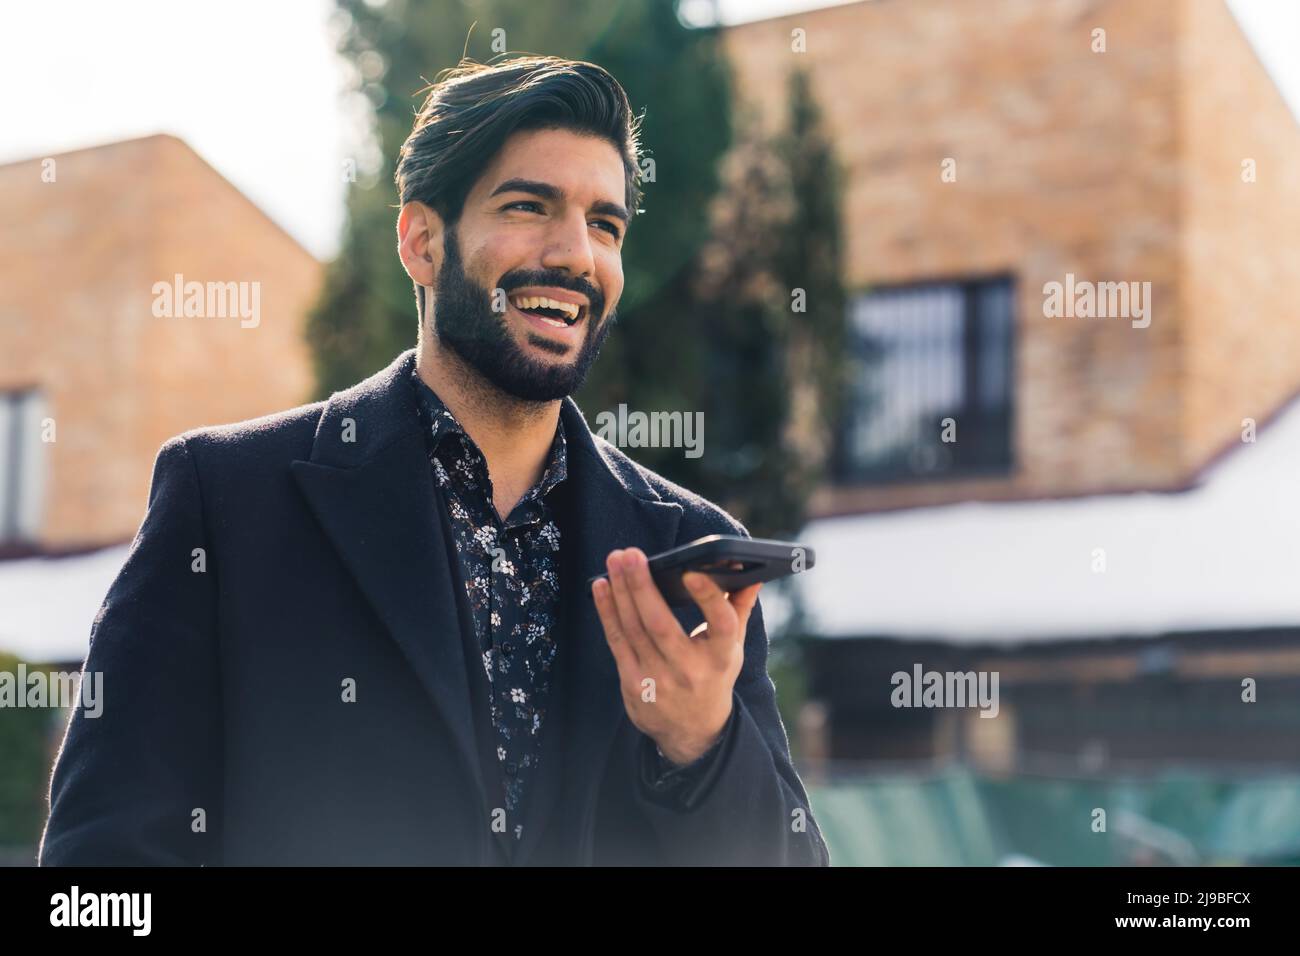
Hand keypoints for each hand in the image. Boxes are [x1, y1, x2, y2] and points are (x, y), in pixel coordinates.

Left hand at [591, 547, 762, 764]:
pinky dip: (607, 612)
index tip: (691, 572)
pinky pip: (617, 641)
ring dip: (621, 592)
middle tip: (631, 554)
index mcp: (721, 657)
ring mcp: (658, 680)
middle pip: (661, 625)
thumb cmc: (713, 677)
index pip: (720, 625)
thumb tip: (751, 574)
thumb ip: (738, 609)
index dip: (708, 598)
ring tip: (615, 560)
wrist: (692, 731)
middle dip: (642, 586)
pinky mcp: (634, 685)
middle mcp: (689, 670)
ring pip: (634, 629)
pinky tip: (602, 586)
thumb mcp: (732, 648)